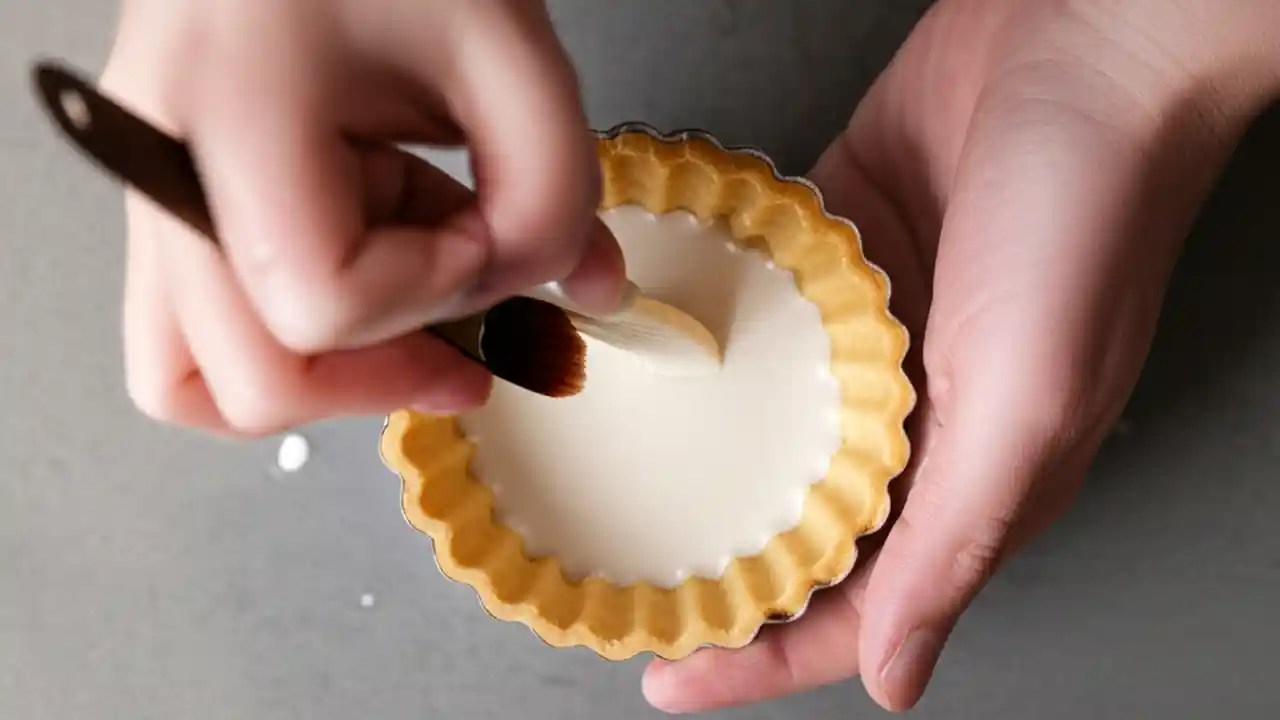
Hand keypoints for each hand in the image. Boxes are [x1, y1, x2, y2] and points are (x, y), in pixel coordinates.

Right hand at [102, 0, 623, 434]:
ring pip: (199, 380)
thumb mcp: (512, 53)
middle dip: (386, 369)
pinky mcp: (172, 199)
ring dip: (333, 374)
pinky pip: (206, 332)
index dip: (436, 289)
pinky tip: (384, 278)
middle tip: (473, 338)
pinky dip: (302, 342)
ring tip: (419, 316)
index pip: (322, 301)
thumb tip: (573, 294)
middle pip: (251, 380)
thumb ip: (553, 191)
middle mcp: (155, 160)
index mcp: (229, 108)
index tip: (489, 233)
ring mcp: (147, 187)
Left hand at [644, 0, 1279, 711]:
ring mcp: (872, 342)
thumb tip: (899, 678)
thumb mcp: (1026, 403)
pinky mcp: (837, 263)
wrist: (1084, 45)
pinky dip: (709, 350)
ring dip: (699, 466)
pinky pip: (761, 327)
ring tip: (608, 490)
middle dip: (719, 574)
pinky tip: (648, 360)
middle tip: (621, 593)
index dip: (762, 660)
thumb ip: (955, 543)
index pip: (855, 609)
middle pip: (801, 534)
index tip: (668, 679)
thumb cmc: (1083, 217)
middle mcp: (916, 422)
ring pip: (771, 434)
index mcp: (971, 479)